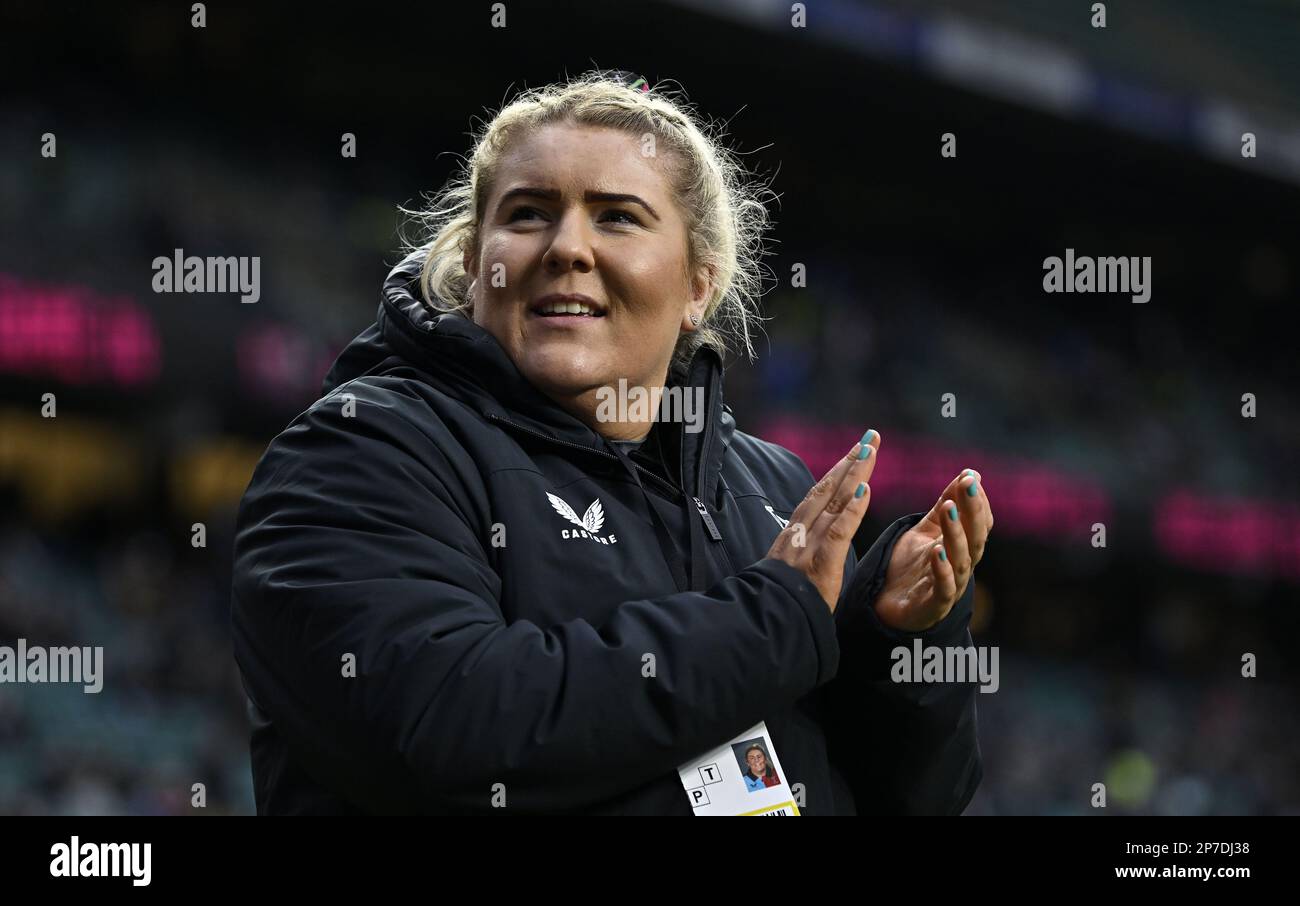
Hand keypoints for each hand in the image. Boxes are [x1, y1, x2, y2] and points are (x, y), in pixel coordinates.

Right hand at [766, 429, 881, 611]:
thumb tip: (804, 543)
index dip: (836, 473)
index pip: (817, 496)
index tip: (852, 453)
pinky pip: (839, 530)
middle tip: (869, 437)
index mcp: (792, 534)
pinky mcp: (822, 561)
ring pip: (835, 502)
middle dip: (849, 461)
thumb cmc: (776, 601)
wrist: (764, 621)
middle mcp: (800, 532)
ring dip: (854, 473)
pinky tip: (864, 488)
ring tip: (870, 449)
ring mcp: (810, 544)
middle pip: (828, 489)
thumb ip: (796, 552)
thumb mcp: (784, 570)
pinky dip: (853, 509)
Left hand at [873, 469, 993, 631]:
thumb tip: (968, 474)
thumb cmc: (910, 567)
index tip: (970, 477)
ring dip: (956, 532)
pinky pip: (944, 588)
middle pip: (974, 537)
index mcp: (961, 548)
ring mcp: (950, 587)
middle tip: (967, 484)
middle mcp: (961, 566)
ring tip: (949, 507)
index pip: (979, 523)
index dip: (977, 501)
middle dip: (972, 510)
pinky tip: (938, 551)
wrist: (885, 606)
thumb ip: (945, 506)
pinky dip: (943, 570)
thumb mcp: (926, 530)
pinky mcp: (934, 606)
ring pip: (961, 559)